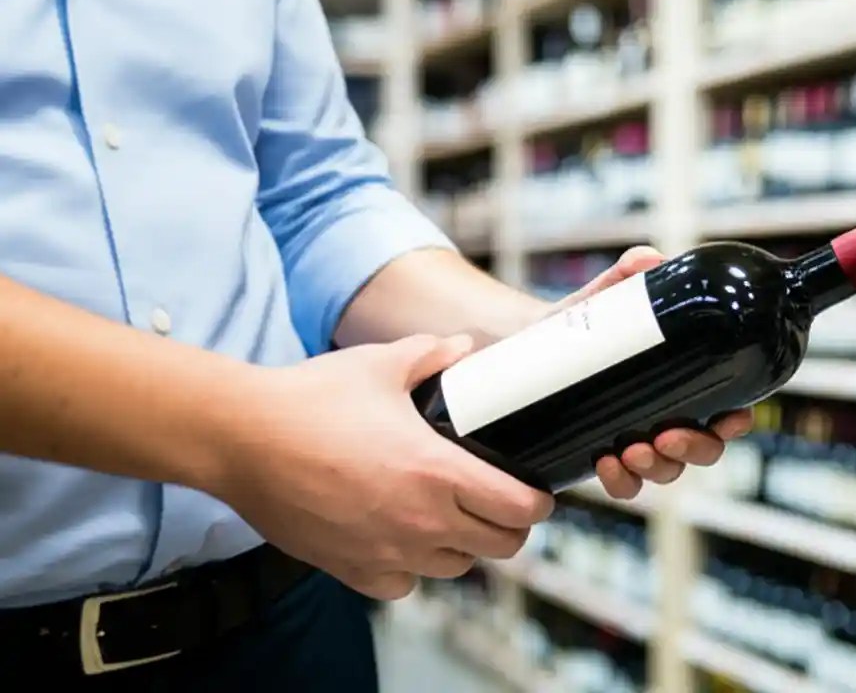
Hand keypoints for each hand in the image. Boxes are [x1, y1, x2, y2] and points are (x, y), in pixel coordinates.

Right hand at [213, 334, 553, 600]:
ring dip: (463, 546)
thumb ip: (432, 355)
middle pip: (501, 546)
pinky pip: (405, 584)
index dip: (537, 502)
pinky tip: (404, 539)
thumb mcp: (381, 364)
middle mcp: (420, 520)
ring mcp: (387, 550)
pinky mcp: (353, 569)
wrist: (242, 438)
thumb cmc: (310, 399)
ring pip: (456, 569)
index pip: (519, 508)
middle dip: (510, 526)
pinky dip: (412, 568)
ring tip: (454, 519)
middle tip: (502, 505)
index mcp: (438, 472)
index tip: (536, 493)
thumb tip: (463, 347)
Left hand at [556, 246, 754, 499]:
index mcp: (686, 383)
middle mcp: (669, 418)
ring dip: (656, 469)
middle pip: (703, 449)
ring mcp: (639, 442)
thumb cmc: (584, 320)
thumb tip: (648, 259)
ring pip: (666, 471)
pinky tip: (604, 461)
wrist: (527, 344)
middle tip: (666, 437)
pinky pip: (624, 484)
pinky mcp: (604, 455)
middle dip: (692, 450)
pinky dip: (620, 481)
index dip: (736, 420)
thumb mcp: (606, 295)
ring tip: (630, 451)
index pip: (726, 409)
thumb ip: (627, 273)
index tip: (731, 417)